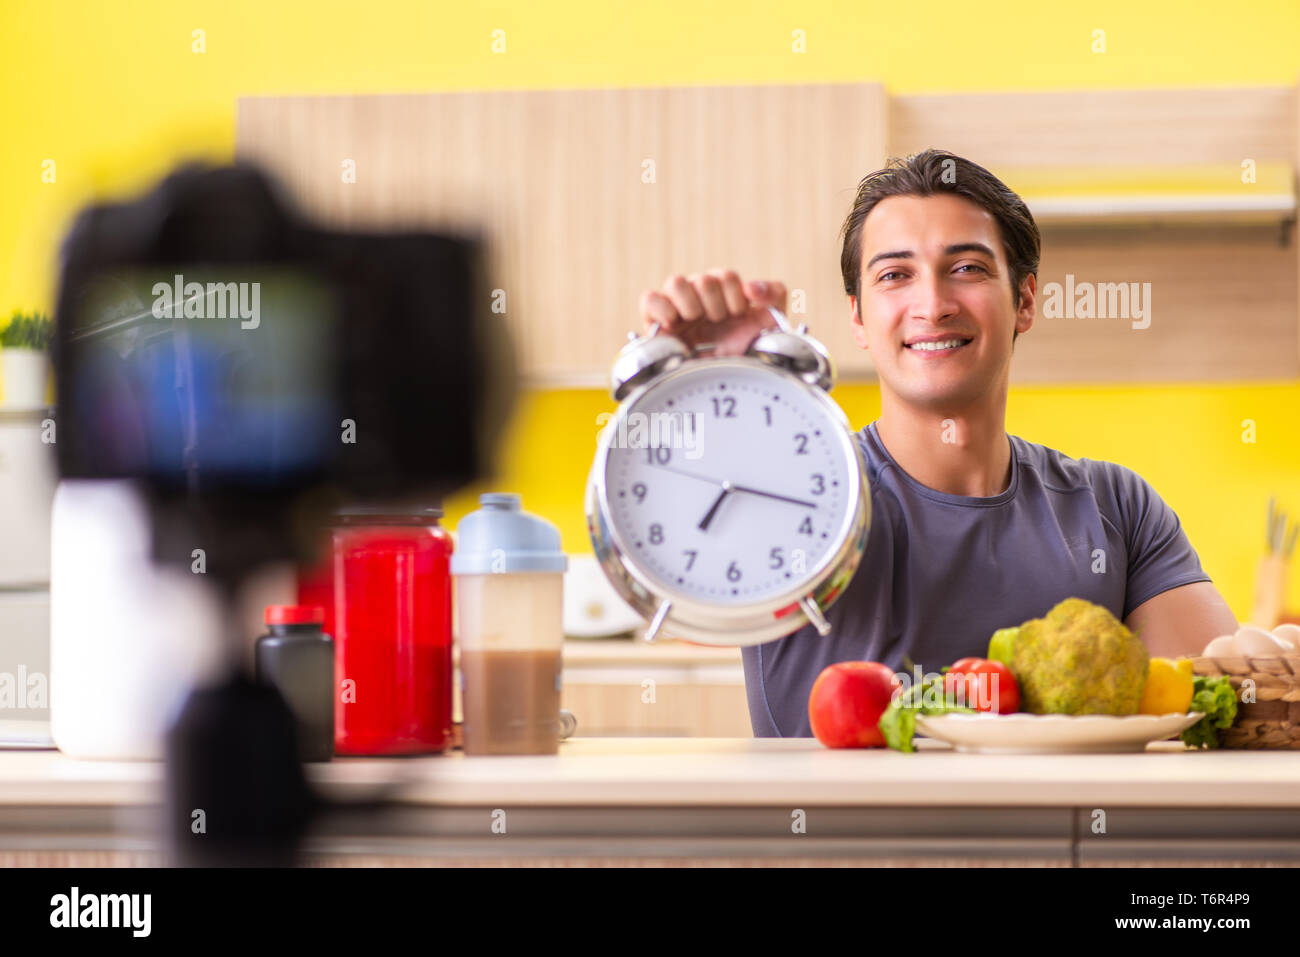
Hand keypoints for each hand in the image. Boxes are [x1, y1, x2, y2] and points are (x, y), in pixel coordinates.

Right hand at [639, 269, 787, 356]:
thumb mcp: (769, 327)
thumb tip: (753, 285)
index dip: (735, 293)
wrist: (721, 392)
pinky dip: (662, 307)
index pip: (725, 277)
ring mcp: (677, 312)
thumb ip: (774, 296)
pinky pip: (649, 299)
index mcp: (724, 299)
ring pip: (676, 282)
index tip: (739, 314)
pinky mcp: (655, 324)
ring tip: (696, 321)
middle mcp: (700, 302)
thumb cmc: (743, 359)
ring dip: (691, 302)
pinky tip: (674, 322)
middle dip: (716, 302)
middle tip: (719, 323)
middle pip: (704, 279)